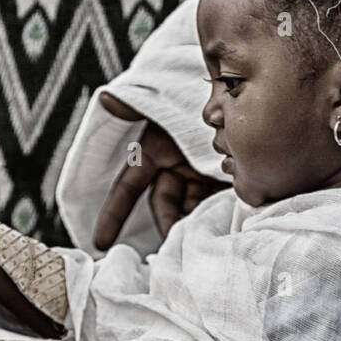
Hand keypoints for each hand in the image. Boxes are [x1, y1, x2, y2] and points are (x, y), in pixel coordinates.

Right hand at [94, 93, 225, 249]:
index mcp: (154, 154)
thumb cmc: (197, 97)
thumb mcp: (165, 102)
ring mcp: (199, 177)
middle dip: (168, 225)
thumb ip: (135, 104)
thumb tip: (106, 98)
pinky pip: (216, 205)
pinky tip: (226, 223)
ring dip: (194, 222)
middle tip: (176, 243)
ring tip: (203, 233)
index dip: (113, 214)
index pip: (127, 189)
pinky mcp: (223, 182)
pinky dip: (219, 215)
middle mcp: (174, 169)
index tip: (100, 242)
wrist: (240, 97)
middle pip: (165, 206)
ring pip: (190, 209)